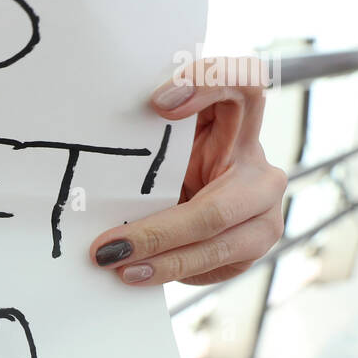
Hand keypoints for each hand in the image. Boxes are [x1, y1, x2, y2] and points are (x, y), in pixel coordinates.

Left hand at [89, 59, 286, 286]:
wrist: (193, 194)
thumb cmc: (167, 159)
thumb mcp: (160, 139)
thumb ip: (148, 133)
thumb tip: (92, 148)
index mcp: (238, 120)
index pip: (245, 81)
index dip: (208, 85)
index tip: (156, 104)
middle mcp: (258, 164)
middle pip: (216, 207)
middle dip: (159, 232)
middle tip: (109, 247)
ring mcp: (265, 208)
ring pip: (218, 242)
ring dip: (164, 260)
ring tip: (120, 268)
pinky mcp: (256, 242)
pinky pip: (216, 263)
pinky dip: (173, 271)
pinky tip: (140, 276)